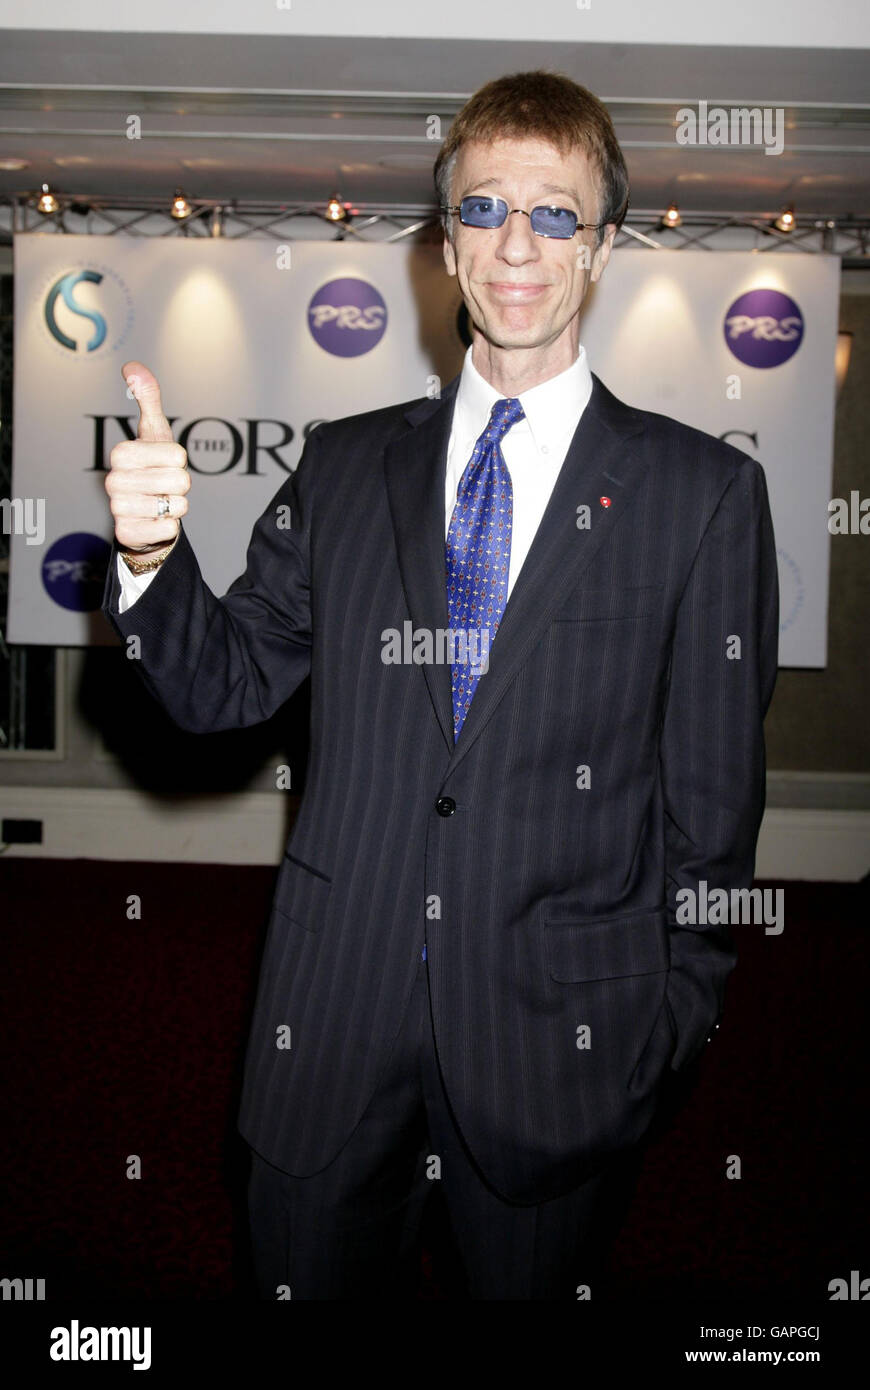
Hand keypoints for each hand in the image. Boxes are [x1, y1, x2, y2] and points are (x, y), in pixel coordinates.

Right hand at [105, 361, 190, 551]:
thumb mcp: (153, 433)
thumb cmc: (151, 469)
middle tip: (164, 486)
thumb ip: (147, 399)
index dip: (179, 460)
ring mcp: (118, 509)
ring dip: (176, 506)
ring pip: (176, 505)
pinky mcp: (127, 534)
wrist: (142, 516)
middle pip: (181, 480)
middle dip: (181, 485)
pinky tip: (155, 522)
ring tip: (159, 503)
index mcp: (121, 453)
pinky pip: (169, 528)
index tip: (166, 463)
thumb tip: (132, 367)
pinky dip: (170, 526)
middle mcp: (114, 481)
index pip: (177, 454)